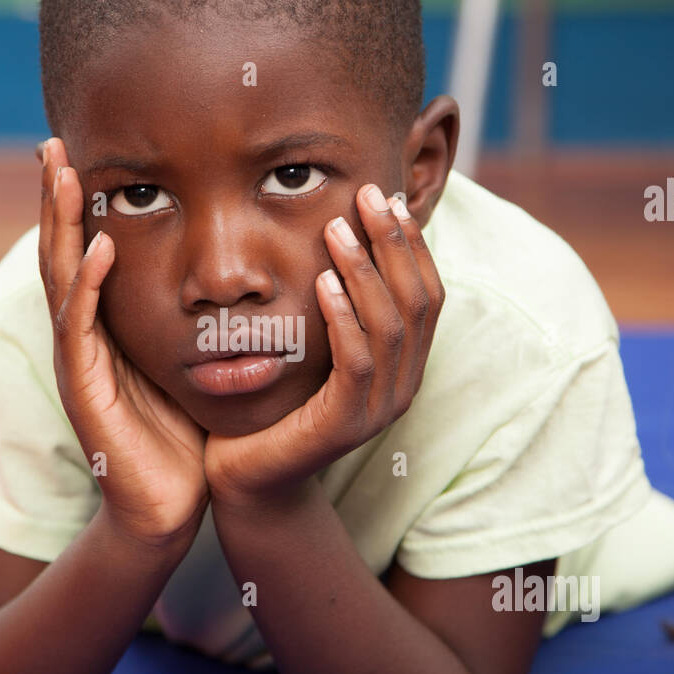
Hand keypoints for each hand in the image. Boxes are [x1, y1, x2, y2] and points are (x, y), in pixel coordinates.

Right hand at [37, 138, 209, 545]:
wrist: (166, 508)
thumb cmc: (178, 437)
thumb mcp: (181, 366)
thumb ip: (183, 322)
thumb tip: (218, 280)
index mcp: (103, 328)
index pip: (85, 251)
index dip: (78, 205)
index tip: (82, 153)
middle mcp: (80, 337)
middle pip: (59, 252)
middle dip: (54, 197)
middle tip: (50, 143)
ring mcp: (76, 361)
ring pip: (60, 278)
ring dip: (58, 223)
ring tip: (61, 173)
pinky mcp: (83, 389)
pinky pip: (81, 326)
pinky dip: (87, 285)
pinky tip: (99, 248)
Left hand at [204, 184, 445, 508]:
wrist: (247, 477)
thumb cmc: (276, 403)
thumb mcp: (312, 345)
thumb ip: (335, 304)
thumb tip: (338, 233)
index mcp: (404, 363)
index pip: (426, 293)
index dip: (411, 244)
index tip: (387, 196)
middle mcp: (403, 385)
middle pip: (417, 301)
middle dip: (394, 243)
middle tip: (368, 195)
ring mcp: (379, 408)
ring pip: (389, 327)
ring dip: (365, 271)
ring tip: (337, 228)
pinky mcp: (346, 426)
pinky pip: (356, 363)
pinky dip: (343, 318)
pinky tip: (323, 282)